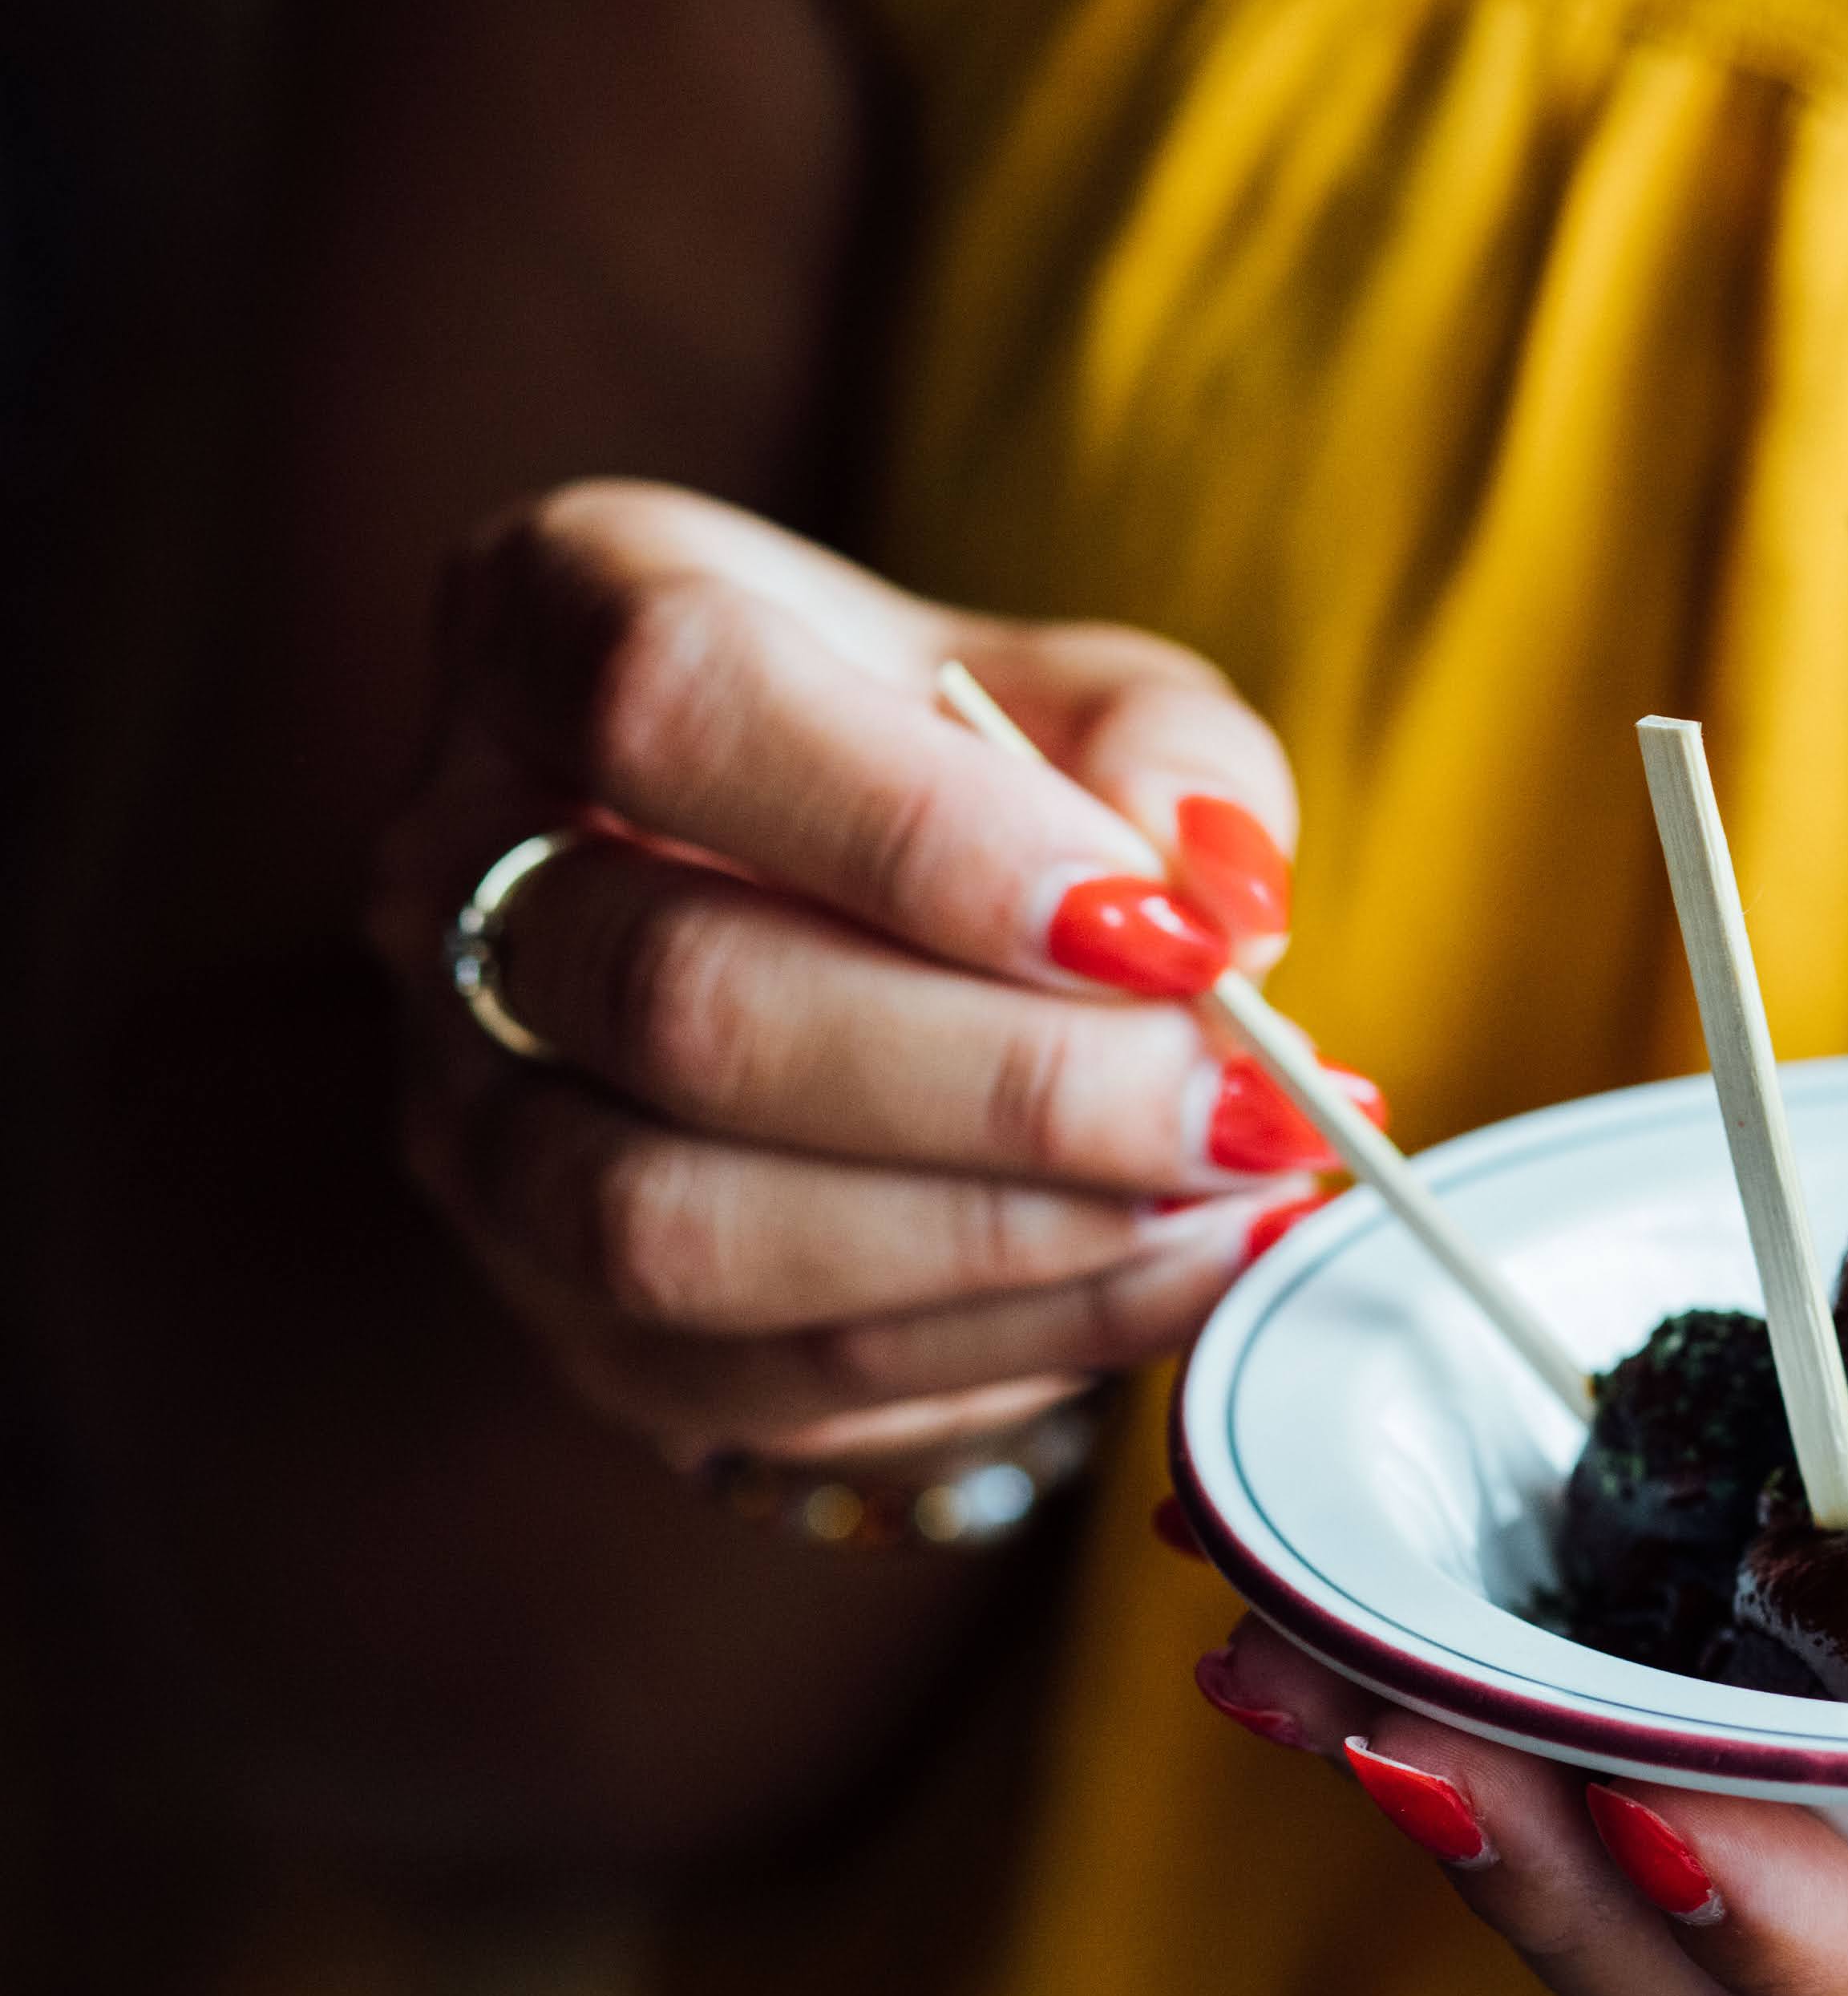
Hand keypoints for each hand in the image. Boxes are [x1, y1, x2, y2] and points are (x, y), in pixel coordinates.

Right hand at [367, 481, 1367, 1467]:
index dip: (922, 835)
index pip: (670, 703)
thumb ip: (1168, 756)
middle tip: (1242, 1099)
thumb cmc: (972, 776)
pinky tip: (1180, 1271)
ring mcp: (478, 1115)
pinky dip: (1014, 1336)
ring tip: (1221, 1194)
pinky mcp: (573, 1319)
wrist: (867, 932)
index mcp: (554, 622)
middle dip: (1011, 1079)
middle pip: (681, 1000)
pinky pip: (772, 1373)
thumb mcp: (1086, 698)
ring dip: (1004, 1234)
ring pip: (681, 1224)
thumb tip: (1218, 901)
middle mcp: (457, 872)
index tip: (1152, 926)